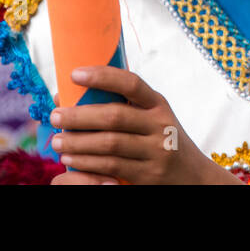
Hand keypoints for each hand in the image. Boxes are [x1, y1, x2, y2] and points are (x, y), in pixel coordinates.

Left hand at [48, 67, 241, 184]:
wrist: (194, 176)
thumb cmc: (161, 140)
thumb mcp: (152, 118)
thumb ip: (121, 106)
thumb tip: (68, 96)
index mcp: (158, 104)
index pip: (131, 83)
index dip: (102, 76)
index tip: (74, 74)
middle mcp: (160, 125)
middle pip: (114, 116)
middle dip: (80, 116)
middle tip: (56, 116)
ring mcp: (156, 151)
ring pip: (110, 144)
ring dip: (78, 143)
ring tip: (58, 142)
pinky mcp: (149, 175)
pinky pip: (112, 166)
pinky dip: (87, 163)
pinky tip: (72, 160)